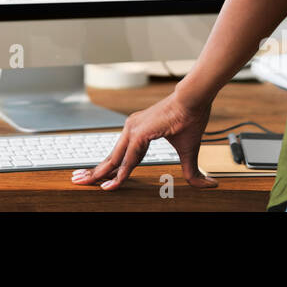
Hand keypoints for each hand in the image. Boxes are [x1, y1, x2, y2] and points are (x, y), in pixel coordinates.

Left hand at [70, 91, 217, 190]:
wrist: (195, 100)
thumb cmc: (190, 119)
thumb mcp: (188, 152)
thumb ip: (191, 171)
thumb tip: (208, 185)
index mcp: (139, 132)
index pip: (120, 156)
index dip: (110, 170)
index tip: (98, 180)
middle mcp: (132, 129)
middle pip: (111, 156)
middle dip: (94, 171)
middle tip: (78, 181)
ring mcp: (134, 129)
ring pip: (115, 157)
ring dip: (101, 172)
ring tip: (88, 183)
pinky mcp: (140, 131)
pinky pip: (128, 156)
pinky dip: (121, 171)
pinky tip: (114, 183)